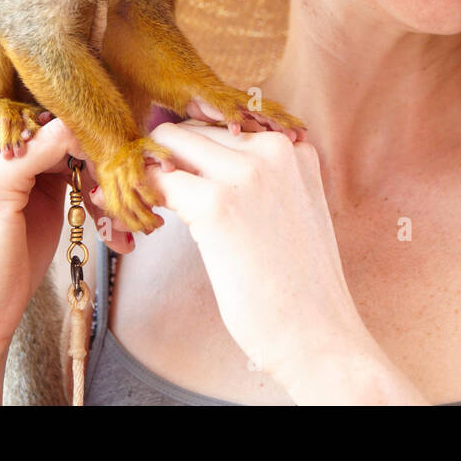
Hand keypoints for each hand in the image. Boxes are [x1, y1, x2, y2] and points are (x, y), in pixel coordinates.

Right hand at [0, 111, 113, 373]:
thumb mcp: (28, 197)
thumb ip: (51, 159)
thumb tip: (94, 128)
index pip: (43, 118)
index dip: (86, 147)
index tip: (120, 180)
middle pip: (57, 124)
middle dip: (100, 164)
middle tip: (127, 207)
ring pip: (66, 135)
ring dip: (105, 179)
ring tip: (123, 228)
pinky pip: (59, 144)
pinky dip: (95, 173)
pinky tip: (114, 221)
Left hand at [90, 119, 369, 389]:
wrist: (318, 333)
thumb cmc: (300, 288)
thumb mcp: (292, 212)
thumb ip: (260, 181)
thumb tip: (202, 169)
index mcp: (296, 147)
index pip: (226, 126)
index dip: (195, 151)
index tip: (177, 174)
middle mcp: (274, 148)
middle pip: (195, 129)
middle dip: (167, 155)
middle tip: (151, 191)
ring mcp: (246, 172)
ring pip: (171, 145)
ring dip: (150, 172)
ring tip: (142, 206)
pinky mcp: (216, 203)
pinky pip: (158, 181)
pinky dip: (142, 196)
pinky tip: (144, 221)